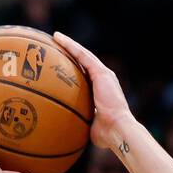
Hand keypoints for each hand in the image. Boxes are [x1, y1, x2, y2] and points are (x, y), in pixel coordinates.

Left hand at [51, 31, 131, 147]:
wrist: (118, 129)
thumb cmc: (106, 134)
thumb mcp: (90, 127)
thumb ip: (81, 124)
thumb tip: (68, 133)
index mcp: (101, 91)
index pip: (85, 76)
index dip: (74, 69)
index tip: (61, 65)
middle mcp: (103, 79)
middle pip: (84, 61)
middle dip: (71, 53)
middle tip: (55, 46)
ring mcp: (103, 74)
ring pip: (83, 54)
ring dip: (69, 45)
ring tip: (55, 38)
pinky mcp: (101, 72)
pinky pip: (82, 55)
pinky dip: (71, 46)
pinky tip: (59, 39)